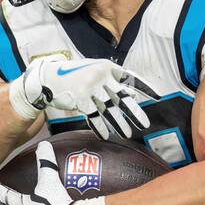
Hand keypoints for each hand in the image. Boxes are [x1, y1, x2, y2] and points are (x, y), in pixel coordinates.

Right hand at [8, 57, 150, 139]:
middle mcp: (100, 76)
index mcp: (107, 67)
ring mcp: (90, 88)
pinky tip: (106, 136)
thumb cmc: (74, 76)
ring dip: (119, 124)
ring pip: (109, 110)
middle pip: (122, 97)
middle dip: (134, 113)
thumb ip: (112, 82)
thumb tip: (133, 95)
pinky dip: (99, 127)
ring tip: (128, 135)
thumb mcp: (94, 71)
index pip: (130, 78)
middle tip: (145, 125)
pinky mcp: (80, 99)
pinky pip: (93, 117)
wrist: (47, 78)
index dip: (145, 88)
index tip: (158, 97)